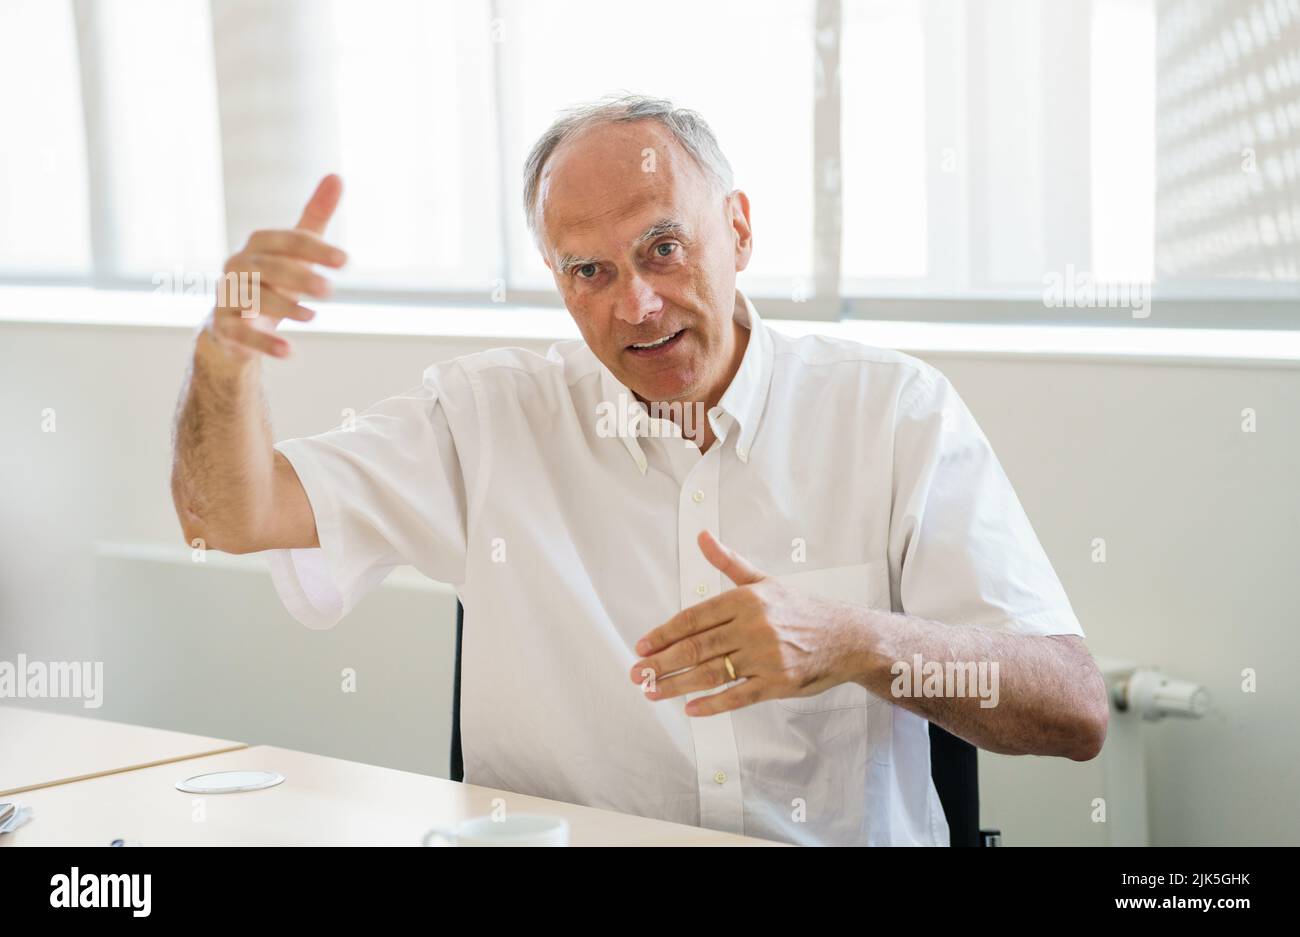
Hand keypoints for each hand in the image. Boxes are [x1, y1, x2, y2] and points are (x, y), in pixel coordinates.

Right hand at [202, 174, 347, 362]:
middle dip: (300, 277)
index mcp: (258, 245)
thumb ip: (314, 217)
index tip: (345, 262)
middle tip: (331, 291)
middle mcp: (238, 266)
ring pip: (253, 297)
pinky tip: (289, 351)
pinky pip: (241, 333)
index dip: (315, 249)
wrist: (232, 325)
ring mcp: (227, 295)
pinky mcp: (223, 326)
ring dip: (284, 306)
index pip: (287, 241)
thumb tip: (337, 176)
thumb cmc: (271, 280)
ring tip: (313, 317)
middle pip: (269, 267)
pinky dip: (264, 342)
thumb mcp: (294, 251)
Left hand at [629, 531, 870, 716]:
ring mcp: (766, 656)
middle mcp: (754, 626)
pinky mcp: (778, 683)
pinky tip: (690, 708)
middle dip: (662, 662)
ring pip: (712, 673)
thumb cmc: (801, 609)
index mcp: (747, 599)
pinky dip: (712, 704)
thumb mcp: (764, 581)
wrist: (847, 637)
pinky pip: (738, 696)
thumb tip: (701, 536)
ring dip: (677, 684)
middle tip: (636, 673)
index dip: (664, 633)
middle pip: (697, 647)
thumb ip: (728, 562)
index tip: (642, 646)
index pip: (694, 617)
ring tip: (652, 691)